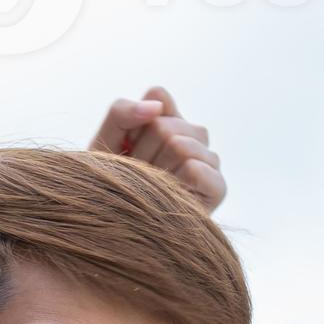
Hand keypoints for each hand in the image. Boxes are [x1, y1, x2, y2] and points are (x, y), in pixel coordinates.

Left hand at [90, 87, 225, 212]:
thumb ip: (122, 112)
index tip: (125, 148)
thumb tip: (156, 108)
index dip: (134, 126)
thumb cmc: (111, 185)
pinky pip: (196, 168)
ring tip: (151, 189)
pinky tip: (169, 196)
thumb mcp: (105, 142)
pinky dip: (176, 181)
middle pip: (165, 125)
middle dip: (142, 154)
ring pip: (180, 145)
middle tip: (138, 177)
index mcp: (170, 120)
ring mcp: (208, 161)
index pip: (158, 97)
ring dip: (155, 171)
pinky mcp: (217, 188)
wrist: (113, 227)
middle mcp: (193, 137)